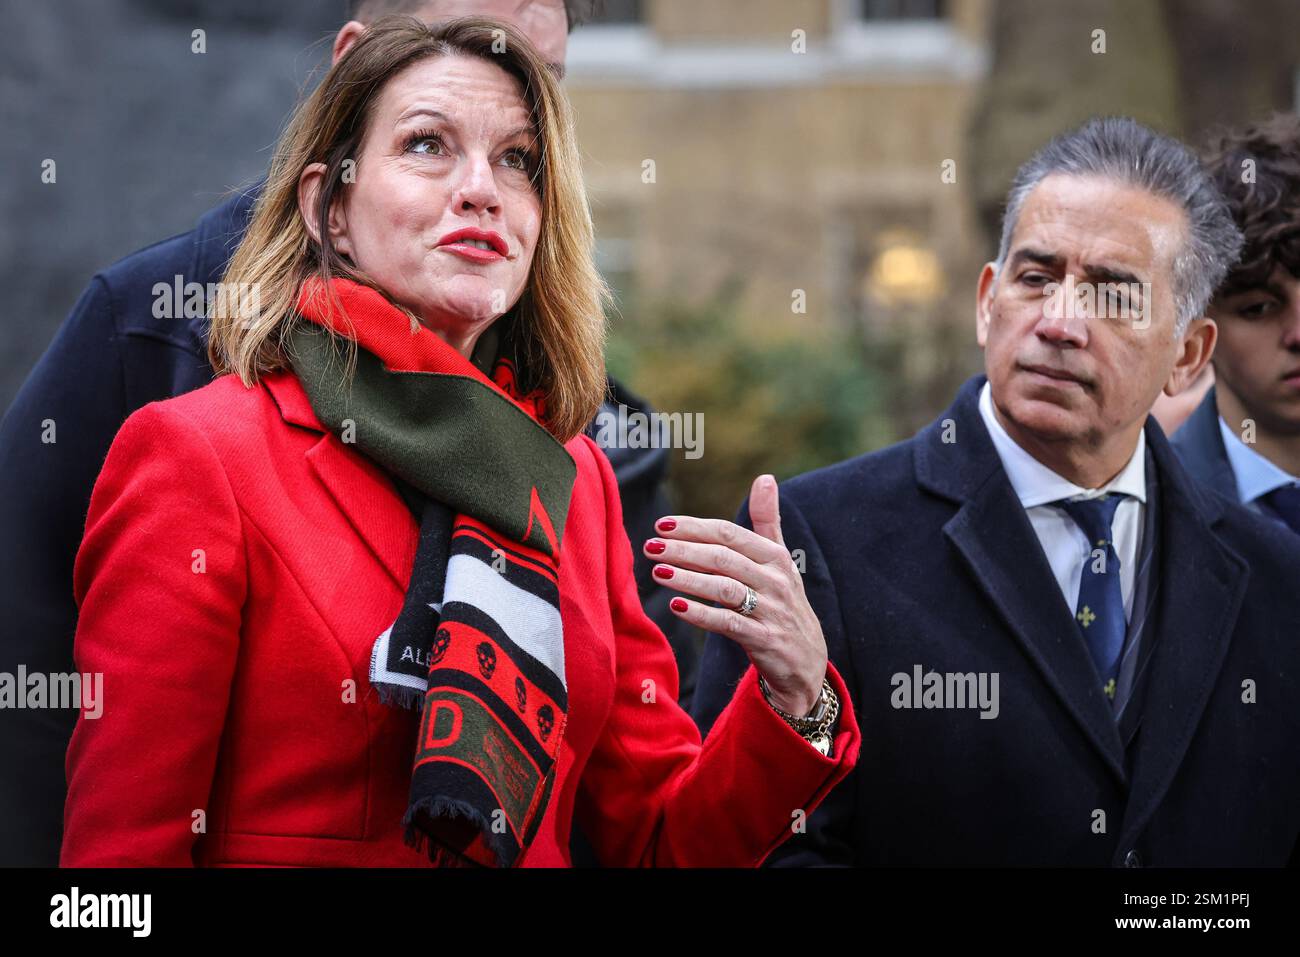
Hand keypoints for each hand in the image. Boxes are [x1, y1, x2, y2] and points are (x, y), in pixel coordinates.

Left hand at [643, 474, 826, 714]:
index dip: (694, 528)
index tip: (662, 525)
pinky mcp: (766, 640)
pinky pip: (730, 624)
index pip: (729, 534)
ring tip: (658, 573)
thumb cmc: (784, 602)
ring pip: (724, 589)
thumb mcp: (780, 561)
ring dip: (688, 579)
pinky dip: (702, 615)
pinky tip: (677, 607)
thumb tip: (765, 478)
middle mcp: (776, 580)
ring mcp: (772, 611)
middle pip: (723, 558)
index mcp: (776, 557)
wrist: (807, 661)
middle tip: (651, 547)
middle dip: (684, 550)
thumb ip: (768, 521)